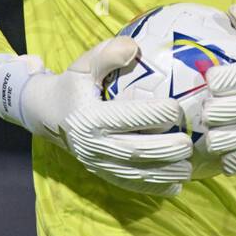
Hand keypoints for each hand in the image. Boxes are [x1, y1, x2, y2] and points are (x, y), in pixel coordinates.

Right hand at [0, 38, 193, 196]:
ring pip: (134, 174)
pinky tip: (175, 186)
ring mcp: (96, 163)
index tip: (178, 109)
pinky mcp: (100, 173)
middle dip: (165, 150)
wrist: (46, 114)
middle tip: (189, 143)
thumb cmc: (73, 84)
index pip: (126, 118)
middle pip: (134, 152)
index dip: (153, 115)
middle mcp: (92, 144)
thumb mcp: (83, 65)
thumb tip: (134, 47)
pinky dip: (153, 187)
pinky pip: (128, 184)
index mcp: (89, 118)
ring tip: (188, 168)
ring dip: (164, 174)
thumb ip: (106, 54)